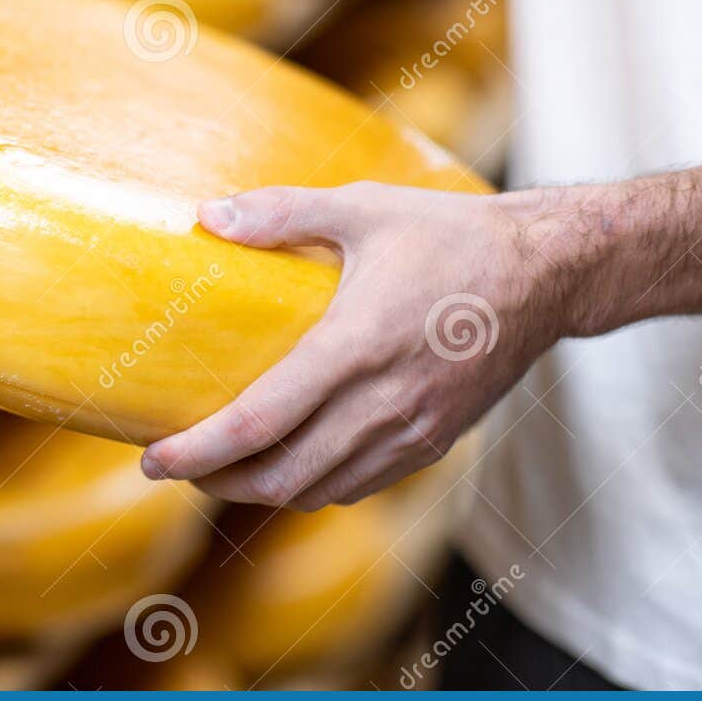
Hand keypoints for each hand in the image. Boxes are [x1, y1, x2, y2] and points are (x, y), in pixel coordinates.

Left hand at [141, 182, 565, 507]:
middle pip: (281, 476)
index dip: (199, 451)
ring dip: (262, 490)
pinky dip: (313, 486)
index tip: (153, 458)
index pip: (260, 423)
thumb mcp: (363, 208)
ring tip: (221, 468)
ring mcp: (412, 431)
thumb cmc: (449, 235)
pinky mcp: (434, 443)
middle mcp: (383, 403)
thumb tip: (205, 214)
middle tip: (177, 465)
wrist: (548, 274)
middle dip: (218, 482)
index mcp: (355, 347)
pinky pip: (358, 487)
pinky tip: (289, 462)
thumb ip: (280, 213)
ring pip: (318, 491)